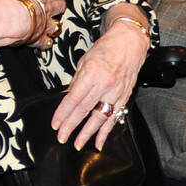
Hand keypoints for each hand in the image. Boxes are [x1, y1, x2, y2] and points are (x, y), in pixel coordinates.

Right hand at [0, 0, 64, 44]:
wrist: (12, 17)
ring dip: (55, 27)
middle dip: (59, 6)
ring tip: (53, 27)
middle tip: (57, 6)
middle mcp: (47, 8)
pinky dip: (45, 43)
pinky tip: (44, 44)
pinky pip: (46, 43)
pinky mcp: (40, 38)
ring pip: (57, 26)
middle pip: (60, 6)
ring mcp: (45, 24)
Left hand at [51, 15, 148, 149]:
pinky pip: (114, 117)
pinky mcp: (125, 96)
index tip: (56, 124)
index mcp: (92, 72)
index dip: (63, 113)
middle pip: (85, 110)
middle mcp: (105, 83)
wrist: (129, 42)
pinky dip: (106, 131)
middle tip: (62, 138)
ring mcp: (117, 91)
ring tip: (79, 143)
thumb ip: (76, 81)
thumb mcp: (85, 61)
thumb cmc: (107, 48)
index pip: (74, 98)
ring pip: (100, 117)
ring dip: (88, 133)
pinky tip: (99, 141)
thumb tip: (67, 98)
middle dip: (72, 126)